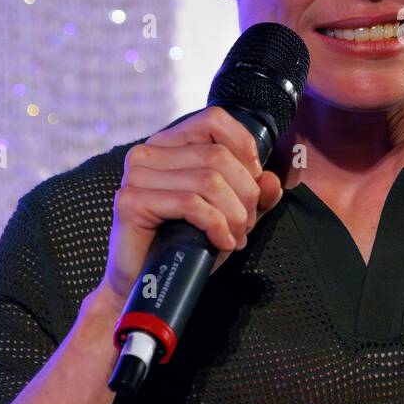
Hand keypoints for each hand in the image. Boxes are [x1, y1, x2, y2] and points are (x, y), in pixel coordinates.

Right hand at [100, 107, 283, 303]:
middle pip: (218, 156)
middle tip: (246, 224)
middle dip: (246, 193)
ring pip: (209, 181)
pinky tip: (222, 243)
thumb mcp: (230, 213)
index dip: (244, 147)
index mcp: (170, 144)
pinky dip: (216, 225)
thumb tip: (272, 180)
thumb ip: (255, 194)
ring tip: (235, 236)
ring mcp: (136, 175)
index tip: (255, 181)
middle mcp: (149, 152)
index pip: (215, 119)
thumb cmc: (187, 244)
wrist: (147, 283)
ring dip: (234, 214)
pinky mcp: (131, 201)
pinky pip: (191, 204)